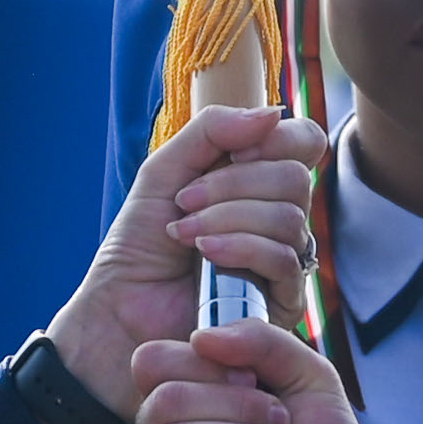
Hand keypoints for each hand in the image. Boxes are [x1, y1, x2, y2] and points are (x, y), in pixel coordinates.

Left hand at [46, 105, 324, 422]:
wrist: (119, 310)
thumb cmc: (140, 245)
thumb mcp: (166, 171)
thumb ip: (213, 131)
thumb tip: (273, 113)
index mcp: (258, 181)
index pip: (303, 142)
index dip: (274, 140)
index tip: (230, 153)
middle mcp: (280, 217)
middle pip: (295, 177)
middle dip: (234, 184)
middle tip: (185, 202)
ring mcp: (284, 260)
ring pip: (290, 217)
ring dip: (228, 217)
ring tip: (184, 234)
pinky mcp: (282, 302)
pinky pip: (284, 259)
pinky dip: (240, 247)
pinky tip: (204, 256)